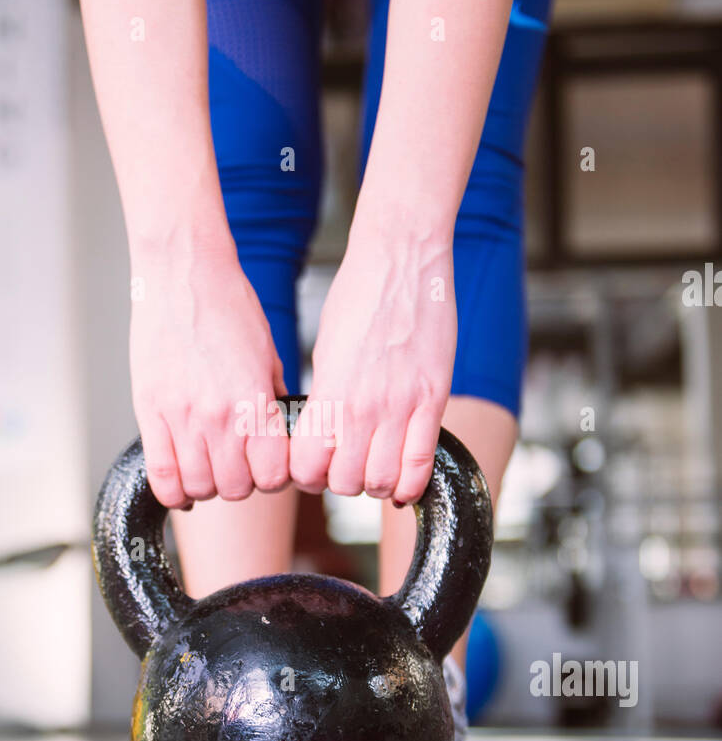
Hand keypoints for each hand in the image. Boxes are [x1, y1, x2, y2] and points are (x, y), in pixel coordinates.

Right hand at [131, 239, 289, 507]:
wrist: (185, 273)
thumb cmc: (228, 305)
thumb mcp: (267, 354)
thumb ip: (272, 399)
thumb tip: (277, 433)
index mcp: (254, 400)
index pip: (272, 475)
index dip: (274, 477)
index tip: (267, 466)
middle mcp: (219, 415)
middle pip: (236, 488)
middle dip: (242, 483)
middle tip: (237, 465)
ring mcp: (181, 416)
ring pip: (199, 487)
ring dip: (208, 486)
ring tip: (209, 467)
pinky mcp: (149, 411)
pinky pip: (160, 475)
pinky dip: (173, 489)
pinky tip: (182, 481)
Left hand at [291, 226, 455, 503]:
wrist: (400, 256)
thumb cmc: (358, 295)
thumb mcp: (327, 349)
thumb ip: (328, 396)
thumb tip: (326, 433)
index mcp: (330, 392)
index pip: (307, 467)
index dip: (306, 475)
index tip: (312, 465)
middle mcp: (364, 406)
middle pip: (345, 484)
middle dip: (341, 483)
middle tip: (344, 466)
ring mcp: (403, 405)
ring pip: (382, 482)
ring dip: (375, 484)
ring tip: (374, 466)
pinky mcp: (434, 398)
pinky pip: (422, 465)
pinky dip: (410, 484)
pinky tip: (403, 479)